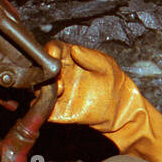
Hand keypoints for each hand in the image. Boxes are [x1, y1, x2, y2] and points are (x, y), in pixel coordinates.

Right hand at [45, 40, 161, 161]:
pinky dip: (43, 108)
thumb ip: (91, 57)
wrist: (122, 111)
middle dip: (44, 72)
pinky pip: (45, 110)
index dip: (49, 51)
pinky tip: (54, 105)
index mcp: (70, 58)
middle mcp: (61, 74)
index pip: (52, 50)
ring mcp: (59, 93)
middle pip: (41, 69)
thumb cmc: (116, 84)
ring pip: (38, 89)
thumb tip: (74, 49)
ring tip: (61, 91)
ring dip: (42, 90)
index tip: (52, 54)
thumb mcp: (107, 66)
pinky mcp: (60, 112)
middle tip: (58, 77)